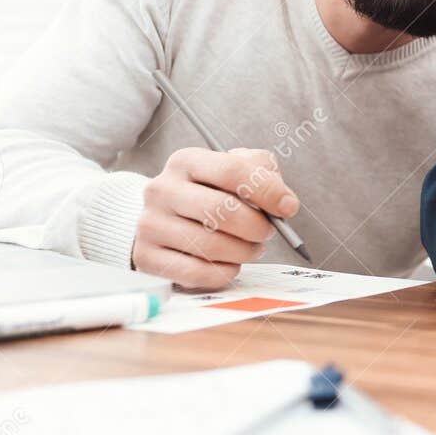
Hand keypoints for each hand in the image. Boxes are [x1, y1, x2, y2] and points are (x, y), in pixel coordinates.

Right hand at [132, 147, 299, 288]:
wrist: (164, 218)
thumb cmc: (210, 192)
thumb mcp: (235, 169)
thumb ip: (263, 173)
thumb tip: (284, 202)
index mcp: (186, 161)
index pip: (233, 171)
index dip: (268, 191)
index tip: (288, 207)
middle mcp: (162, 189)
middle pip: (222, 210)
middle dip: (257, 226)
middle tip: (268, 232)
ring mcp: (150, 224)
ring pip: (212, 245)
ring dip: (245, 252)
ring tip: (251, 248)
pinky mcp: (146, 257)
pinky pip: (197, 273)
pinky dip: (224, 272)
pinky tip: (230, 264)